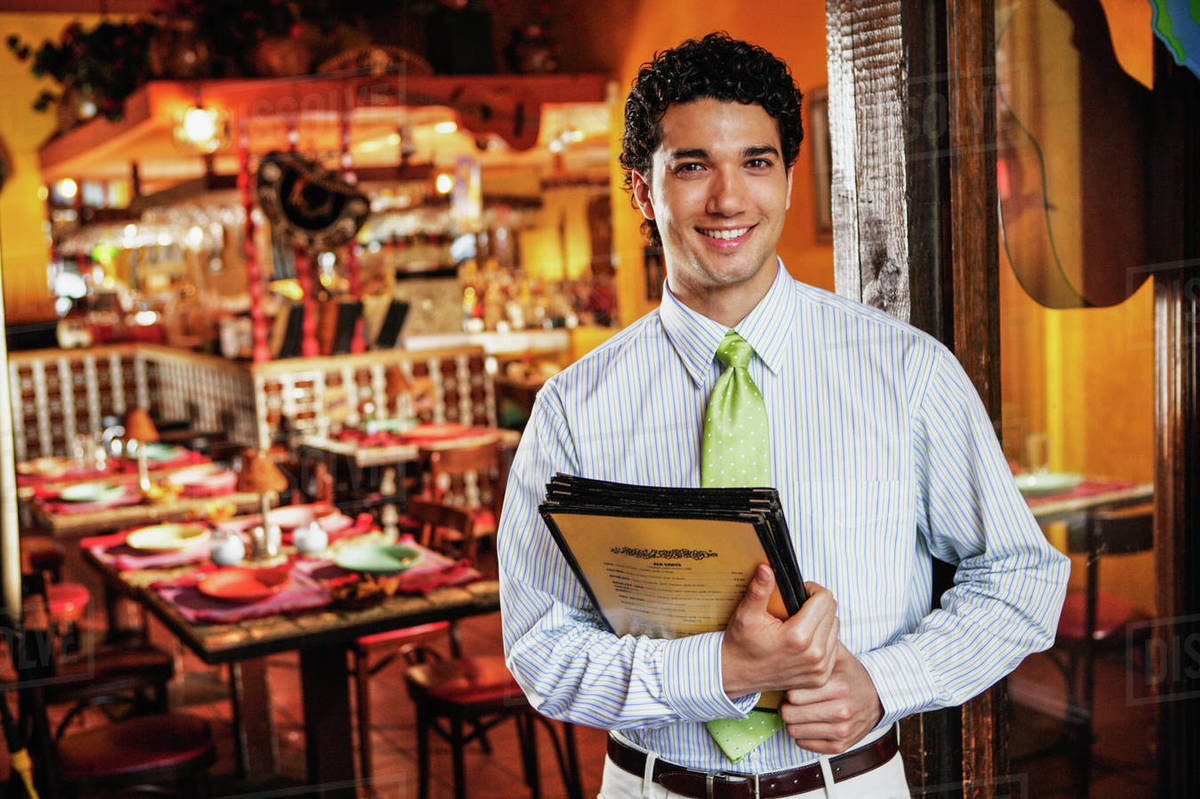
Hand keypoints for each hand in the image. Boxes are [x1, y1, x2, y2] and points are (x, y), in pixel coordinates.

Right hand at [721, 566, 838, 698]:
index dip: (811, 589)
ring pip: (835, 628)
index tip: (798, 592)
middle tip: (797, 606)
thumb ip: (760, 590)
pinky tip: (805, 639)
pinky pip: (833, 647)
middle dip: (817, 603)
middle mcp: (814, 655)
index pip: (825, 599)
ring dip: (821, 620)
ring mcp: (819, 669)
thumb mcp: (746, 614)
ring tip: (800, 622)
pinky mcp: (821, 678)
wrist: (737, 674)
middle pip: (832, 612)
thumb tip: (766, 568)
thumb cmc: (741, 644)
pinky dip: (823, 638)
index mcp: (798, 637)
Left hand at [779, 641, 883, 753]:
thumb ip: (819, 643)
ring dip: (793, 720)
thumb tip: (797, 625)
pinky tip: (809, 722)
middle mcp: (841, 711)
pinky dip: (802, 734)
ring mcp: (841, 731)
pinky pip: (804, 744)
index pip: (793, 693)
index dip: (789, 687)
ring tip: (800, 709)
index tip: (793, 683)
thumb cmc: (850, 675)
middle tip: (793, 698)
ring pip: (794, 730)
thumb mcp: (839, 656)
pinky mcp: (840, 746)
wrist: (877, 699)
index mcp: (839, 686)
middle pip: (790, 714)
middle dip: (787, 705)